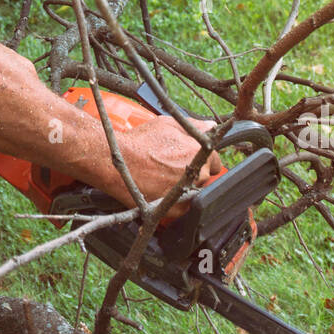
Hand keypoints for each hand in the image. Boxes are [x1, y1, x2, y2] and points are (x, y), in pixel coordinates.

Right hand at [105, 115, 221, 211]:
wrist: (118, 160)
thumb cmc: (141, 141)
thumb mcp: (168, 124)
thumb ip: (194, 125)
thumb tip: (211, 126)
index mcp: (200, 154)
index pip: (215, 161)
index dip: (203, 159)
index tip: (191, 158)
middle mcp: (198, 175)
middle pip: (204, 177)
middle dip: (193, 172)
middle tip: (173, 166)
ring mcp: (186, 193)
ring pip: (193, 192)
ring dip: (184, 187)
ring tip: (164, 178)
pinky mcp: (174, 209)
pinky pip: (181, 206)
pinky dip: (174, 200)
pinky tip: (160, 188)